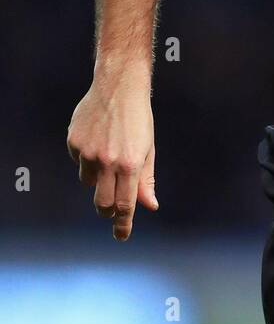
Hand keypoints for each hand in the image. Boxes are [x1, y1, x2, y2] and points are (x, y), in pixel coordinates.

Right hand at [66, 71, 157, 239]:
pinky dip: (86, 157)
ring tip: (109, 153)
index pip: (126, 205)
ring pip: (89, 181)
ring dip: (98, 177)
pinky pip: (78, 161)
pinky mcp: (74, 142)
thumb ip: (146, 180)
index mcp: (130, 164)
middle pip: (103, 202)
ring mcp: (88, 152)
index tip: (121, 237)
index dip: (123, 224)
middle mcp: (108, 161)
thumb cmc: (138, 120)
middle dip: (107, 210)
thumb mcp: (148, 149)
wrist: (119, 87)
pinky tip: (97, 138)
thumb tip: (150, 206)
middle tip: (111, 208)